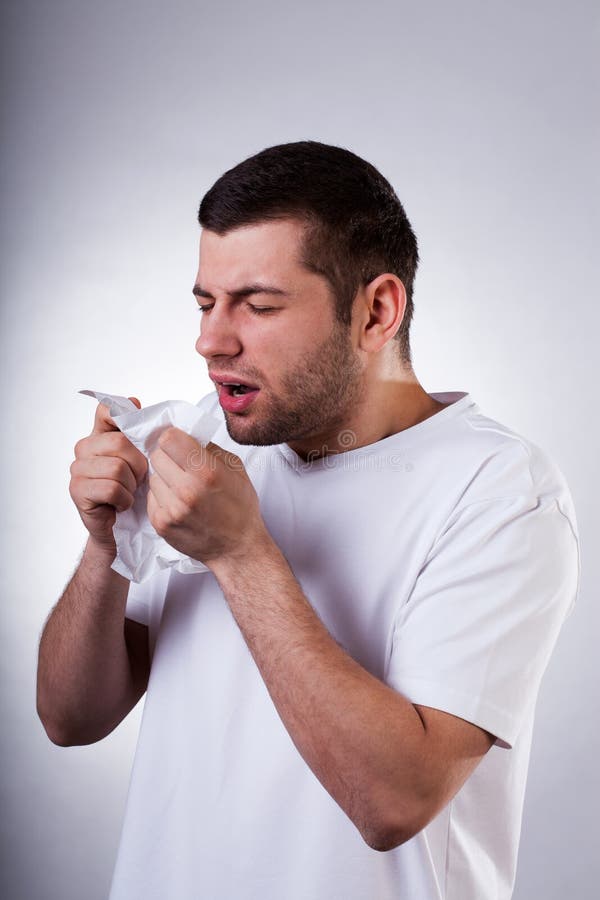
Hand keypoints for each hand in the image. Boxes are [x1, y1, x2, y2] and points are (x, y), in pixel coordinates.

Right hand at [69, 398, 147, 553]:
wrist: (121, 528)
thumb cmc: (133, 491)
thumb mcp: (142, 460)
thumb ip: (137, 433)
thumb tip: (133, 401)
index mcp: (100, 435)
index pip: (106, 411)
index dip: (122, 415)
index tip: (135, 429)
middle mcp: (84, 448)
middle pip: (120, 443)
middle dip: (139, 465)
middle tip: (138, 479)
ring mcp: (78, 469)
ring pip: (117, 468)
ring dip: (131, 485)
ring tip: (128, 492)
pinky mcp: (77, 490)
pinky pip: (111, 489)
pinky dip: (124, 500)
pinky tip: (120, 504)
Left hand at [147, 428, 265, 565]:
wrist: (237, 548)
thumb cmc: (239, 508)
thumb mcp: (235, 468)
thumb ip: (209, 447)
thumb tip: (185, 433)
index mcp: (206, 472)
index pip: (168, 438)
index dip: (174, 437)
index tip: (179, 442)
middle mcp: (186, 490)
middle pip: (157, 455)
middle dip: (168, 456)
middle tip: (181, 465)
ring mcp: (171, 509)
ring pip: (152, 476)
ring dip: (164, 477)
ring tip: (182, 487)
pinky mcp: (161, 523)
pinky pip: (151, 496)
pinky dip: (162, 496)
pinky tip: (178, 502)